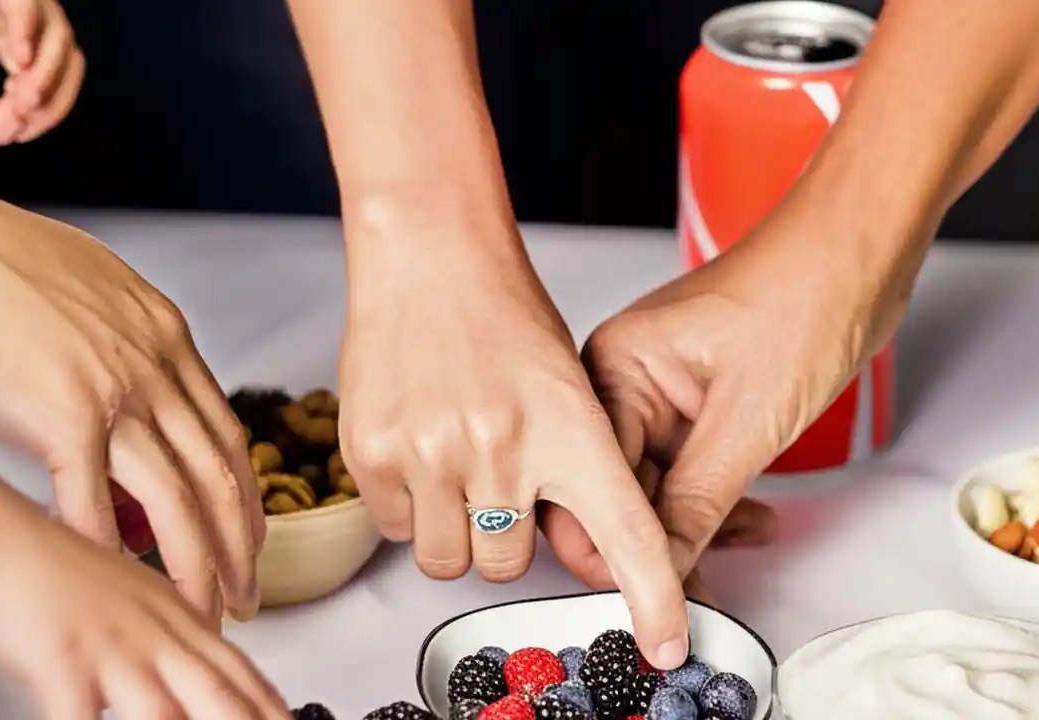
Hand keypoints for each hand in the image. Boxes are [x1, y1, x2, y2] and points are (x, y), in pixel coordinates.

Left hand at [0, 0, 84, 144]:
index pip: (25, 3)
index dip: (25, 30)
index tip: (19, 61)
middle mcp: (41, 11)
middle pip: (58, 43)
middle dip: (42, 81)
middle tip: (17, 116)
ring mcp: (47, 36)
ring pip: (69, 69)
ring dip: (49, 106)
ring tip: (12, 135)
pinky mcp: (44, 58)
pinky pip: (59, 85)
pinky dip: (44, 110)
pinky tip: (16, 126)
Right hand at [0, 189, 263, 621]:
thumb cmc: (6, 259)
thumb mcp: (98, 291)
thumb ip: (131, 343)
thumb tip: (141, 386)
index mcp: (168, 337)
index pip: (228, 434)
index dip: (244, 495)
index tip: (250, 534)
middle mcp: (158, 366)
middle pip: (220, 475)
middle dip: (241, 545)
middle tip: (247, 594)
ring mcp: (115, 392)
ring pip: (177, 499)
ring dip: (196, 564)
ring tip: (204, 608)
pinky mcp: (63, 412)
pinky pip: (94, 501)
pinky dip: (108, 548)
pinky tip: (115, 581)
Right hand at [0, 456, 287, 719]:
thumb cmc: (48, 572)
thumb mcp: (127, 601)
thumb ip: (166, 638)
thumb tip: (193, 674)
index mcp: (175, 617)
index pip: (239, 672)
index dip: (270, 703)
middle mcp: (154, 634)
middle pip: (220, 693)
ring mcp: (113, 650)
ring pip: (167, 714)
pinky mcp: (63, 663)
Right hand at [337, 215, 687, 667]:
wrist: (428, 254)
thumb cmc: (506, 311)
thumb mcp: (573, 382)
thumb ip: (579, 467)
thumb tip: (581, 543)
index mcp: (572, 425)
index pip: (628, 533)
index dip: (652, 597)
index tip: (665, 644)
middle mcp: (502, 447)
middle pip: (511, 566)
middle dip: (510, 536)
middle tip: (504, 476)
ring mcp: (431, 452)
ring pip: (449, 559)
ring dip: (458, 528)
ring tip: (461, 459)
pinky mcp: (373, 452)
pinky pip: (395, 528)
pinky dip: (412, 505)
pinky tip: (423, 444)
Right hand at [569, 213, 893, 577]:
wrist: (860, 252)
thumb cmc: (804, 295)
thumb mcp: (748, 420)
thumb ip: (696, 505)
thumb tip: (663, 576)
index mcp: (612, 369)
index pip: (588, 484)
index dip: (618, 547)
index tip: (653, 596)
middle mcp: (624, 383)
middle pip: (614, 492)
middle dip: (656, 544)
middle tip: (697, 588)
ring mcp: (662, 396)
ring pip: (655, 492)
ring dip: (696, 528)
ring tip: (742, 544)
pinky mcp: (698, 407)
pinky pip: (689, 475)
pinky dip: (717, 505)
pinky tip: (751, 521)